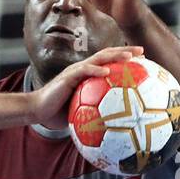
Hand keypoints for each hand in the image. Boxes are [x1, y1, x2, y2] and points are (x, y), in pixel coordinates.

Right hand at [27, 45, 143, 128]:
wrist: (37, 111)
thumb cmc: (57, 114)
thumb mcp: (80, 114)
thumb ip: (95, 115)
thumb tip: (113, 127)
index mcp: (87, 75)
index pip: (108, 62)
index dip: (124, 59)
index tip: (142, 61)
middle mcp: (83, 69)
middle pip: (107, 55)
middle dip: (125, 51)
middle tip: (142, 52)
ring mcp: (75, 71)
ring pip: (99, 58)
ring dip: (115, 55)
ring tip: (129, 56)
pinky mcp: (67, 77)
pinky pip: (84, 71)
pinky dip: (96, 70)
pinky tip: (107, 72)